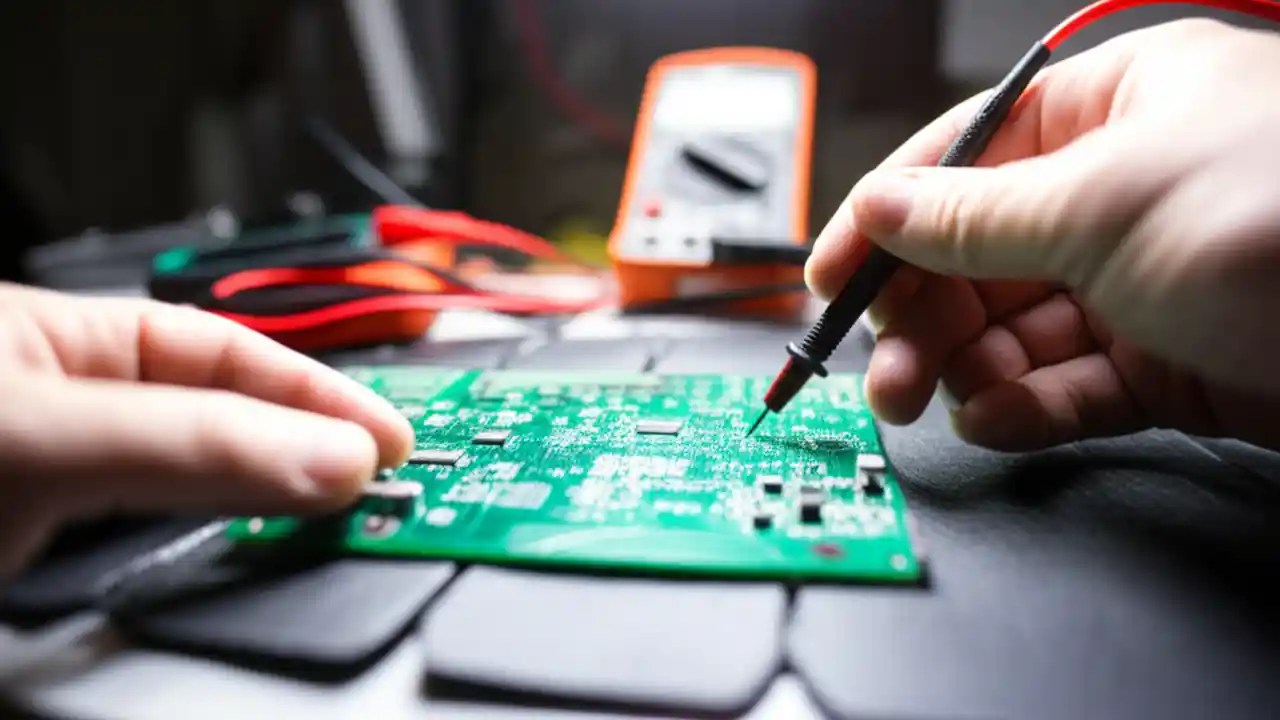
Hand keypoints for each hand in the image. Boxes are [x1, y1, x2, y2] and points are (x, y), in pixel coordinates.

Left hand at [0, 283, 412, 576]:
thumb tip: (329, 459)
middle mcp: (64, 398)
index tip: (386, 436)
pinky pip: (149, 524)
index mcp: (61, 334)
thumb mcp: (50, 438)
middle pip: (219, 412)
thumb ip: (190, 447)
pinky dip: (210, 530)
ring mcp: (50, 470)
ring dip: (267, 488)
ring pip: (190, 471)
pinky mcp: (37, 539)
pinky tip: (245, 534)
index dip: (316, 391)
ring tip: (338, 502)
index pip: (223, 351)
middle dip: (307, 439)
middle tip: (383, 474)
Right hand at [806, 19, 1279, 451]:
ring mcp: (1143, 283)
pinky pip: (1065, 387)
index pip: (965, 160)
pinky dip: (1025, 407)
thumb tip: (882, 210)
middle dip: (924, 313)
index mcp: (1115, 112)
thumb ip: (976, 215)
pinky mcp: (1164, 365)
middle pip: (979, 255)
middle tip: (885, 367)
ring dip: (964, 368)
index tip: (831, 274)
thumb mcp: (1106, 201)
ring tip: (936, 400)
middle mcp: (1123, 192)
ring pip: (1014, 329)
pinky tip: (1002, 418)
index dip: (887, 218)